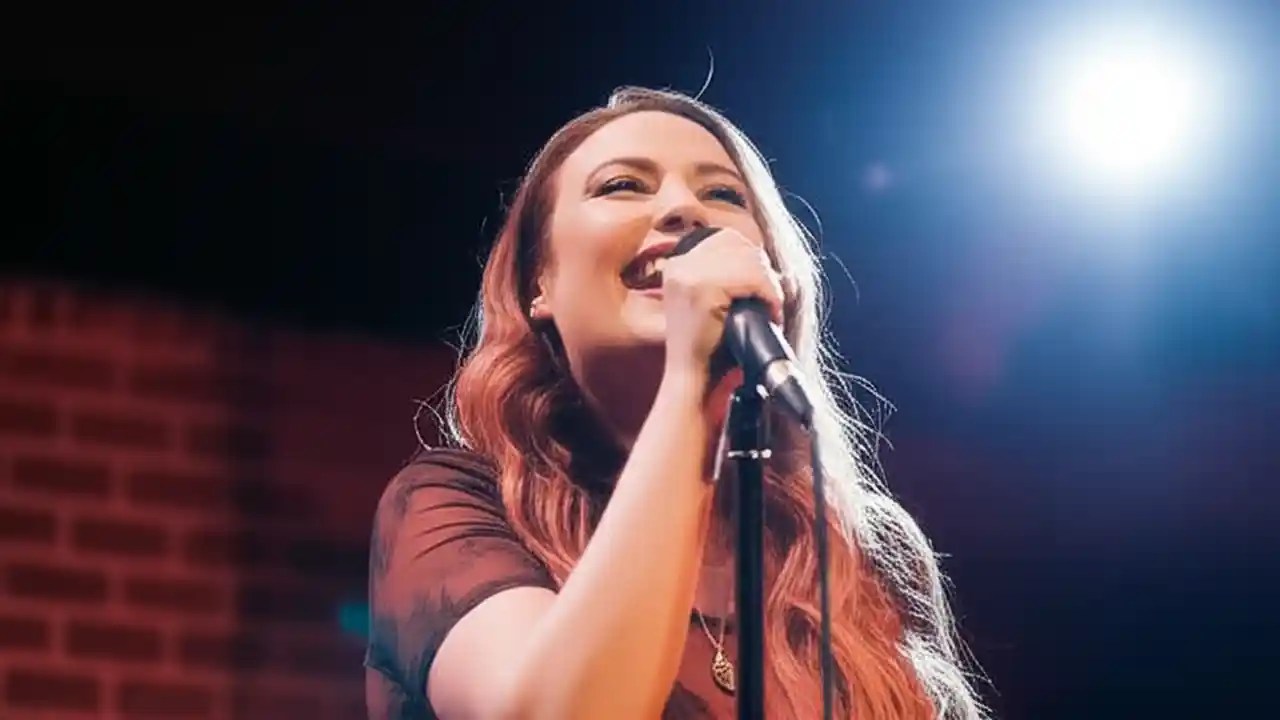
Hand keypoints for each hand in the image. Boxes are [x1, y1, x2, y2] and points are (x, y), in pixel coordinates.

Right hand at [660, 228, 784, 377]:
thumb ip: (728, 277)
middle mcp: (678, 265)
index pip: (726, 239)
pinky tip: (770, 313)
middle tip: (771, 300)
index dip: (752, 258)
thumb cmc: (709, 351)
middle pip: (739, 244)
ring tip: (770, 309)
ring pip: (749, 260)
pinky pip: (752, 279)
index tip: (763, 285)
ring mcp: (687, 276)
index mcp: (677, 265)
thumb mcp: (712, 303)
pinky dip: (769, 295)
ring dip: (769, 285)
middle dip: (763, 270)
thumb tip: (762, 260)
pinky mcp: (702, 290)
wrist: (692, 383)